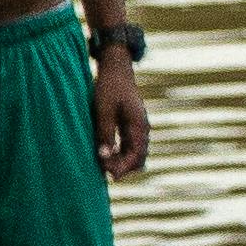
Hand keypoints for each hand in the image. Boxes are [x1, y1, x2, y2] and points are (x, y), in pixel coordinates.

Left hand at [91, 51, 150, 178]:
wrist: (117, 70)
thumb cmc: (108, 88)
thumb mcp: (103, 110)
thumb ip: (105, 133)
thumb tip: (104, 157)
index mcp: (138, 125)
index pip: (136, 156)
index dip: (123, 168)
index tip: (108, 175)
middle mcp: (142, 129)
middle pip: (139, 158)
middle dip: (123, 168)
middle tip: (103, 171)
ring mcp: (139, 128)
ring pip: (136, 154)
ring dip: (122, 162)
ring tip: (103, 164)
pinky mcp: (133, 126)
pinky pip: (131, 147)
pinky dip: (121, 154)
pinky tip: (107, 153)